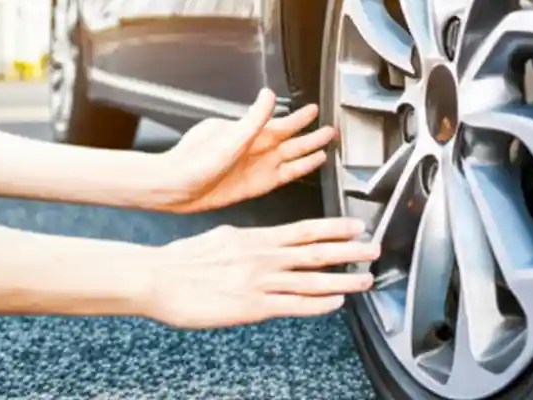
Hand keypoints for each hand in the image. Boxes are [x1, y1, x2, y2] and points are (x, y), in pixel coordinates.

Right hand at [140, 217, 377, 328]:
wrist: (159, 278)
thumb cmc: (183, 260)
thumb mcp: (222, 237)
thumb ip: (248, 241)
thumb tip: (262, 242)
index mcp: (256, 238)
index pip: (304, 229)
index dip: (334, 228)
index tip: (355, 226)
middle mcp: (264, 256)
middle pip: (316, 251)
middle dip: (349, 250)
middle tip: (373, 249)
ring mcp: (260, 281)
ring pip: (312, 279)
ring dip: (344, 279)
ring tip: (366, 278)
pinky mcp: (253, 306)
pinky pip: (294, 305)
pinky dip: (319, 303)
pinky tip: (336, 303)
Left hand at [151, 89, 336, 213]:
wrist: (175, 187)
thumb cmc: (192, 161)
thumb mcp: (228, 137)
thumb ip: (253, 119)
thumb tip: (268, 96)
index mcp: (250, 133)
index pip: (283, 122)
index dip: (300, 117)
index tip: (314, 109)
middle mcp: (256, 149)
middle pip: (292, 140)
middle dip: (311, 134)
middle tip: (330, 129)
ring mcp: (257, 167)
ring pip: (291, 157)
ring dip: (309, 151)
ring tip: (326, 145)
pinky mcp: (256, 185)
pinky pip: (285, 175)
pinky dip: (300, 168)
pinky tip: (309, 165)